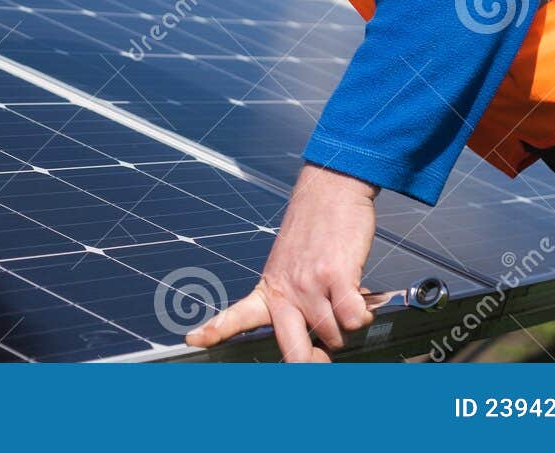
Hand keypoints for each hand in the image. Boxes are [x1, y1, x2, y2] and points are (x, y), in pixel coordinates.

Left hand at [185, 162, 377, 361]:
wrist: (330, 189)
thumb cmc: (314, 230)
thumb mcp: (290, 265)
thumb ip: (299, 301)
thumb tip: (324, 339)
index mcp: (269, 289)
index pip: (236, 316)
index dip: (214, 331)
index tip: (193, 339)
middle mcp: (286, 290)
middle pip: (295, 355)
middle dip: (313, 365)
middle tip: (323, 357)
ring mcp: (309, 284)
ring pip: (334, 337)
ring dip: (345, 326)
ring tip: (343, 298)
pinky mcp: (336, 276)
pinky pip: (353, 319)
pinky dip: (361, 314)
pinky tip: (359, 295)